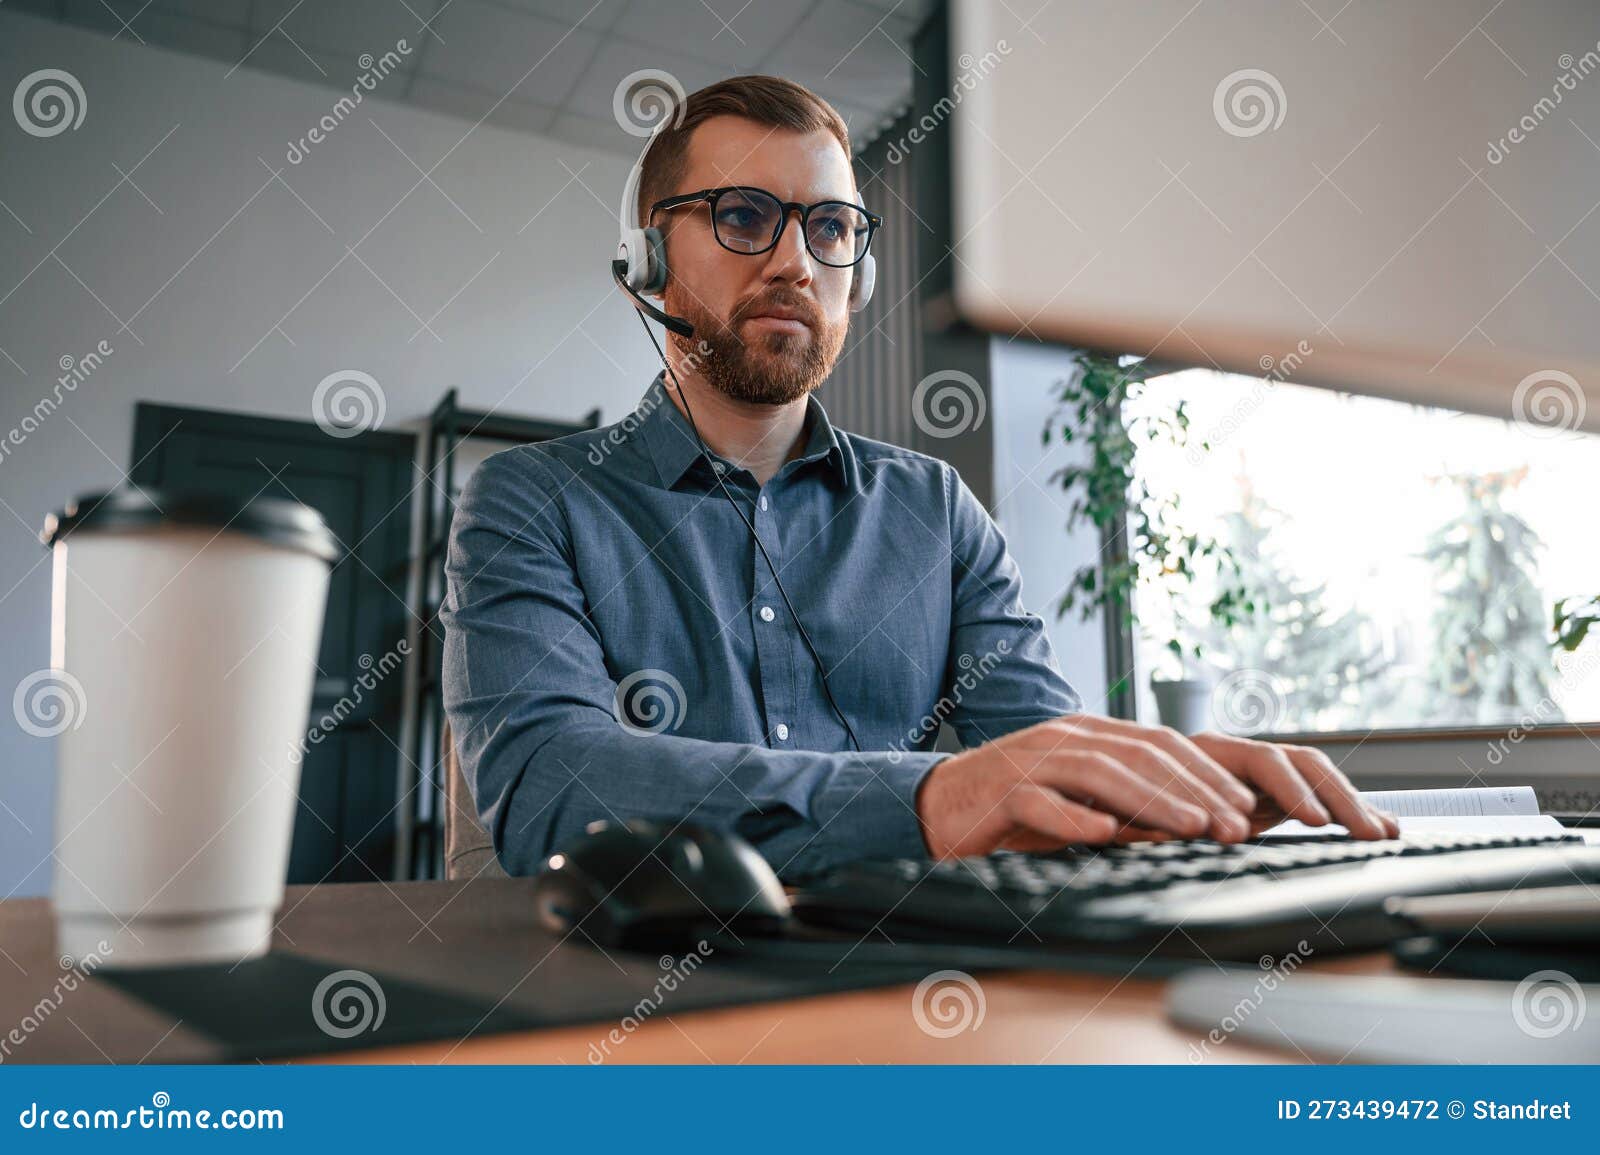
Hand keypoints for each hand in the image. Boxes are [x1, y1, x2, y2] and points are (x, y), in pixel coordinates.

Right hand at [914, 714, 1397, 859]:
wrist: (937, 807)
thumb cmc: (1015, 810)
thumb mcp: (1081, 804)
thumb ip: (1130, 805)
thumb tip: (1195, 822)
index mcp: (1094, 737)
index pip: (1164, 747)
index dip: (1210, 774)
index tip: (1252, 808)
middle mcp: (1069, 738)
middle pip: (1144, 753)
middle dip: (1197, 787)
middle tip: (1238, 823)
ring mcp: (1034, 760)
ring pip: (1103, 772)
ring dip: (1154, 801)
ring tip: (1195, 827)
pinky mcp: (1002, 790)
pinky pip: (1042, 802)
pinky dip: (1076, 818)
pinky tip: (1105, 835)